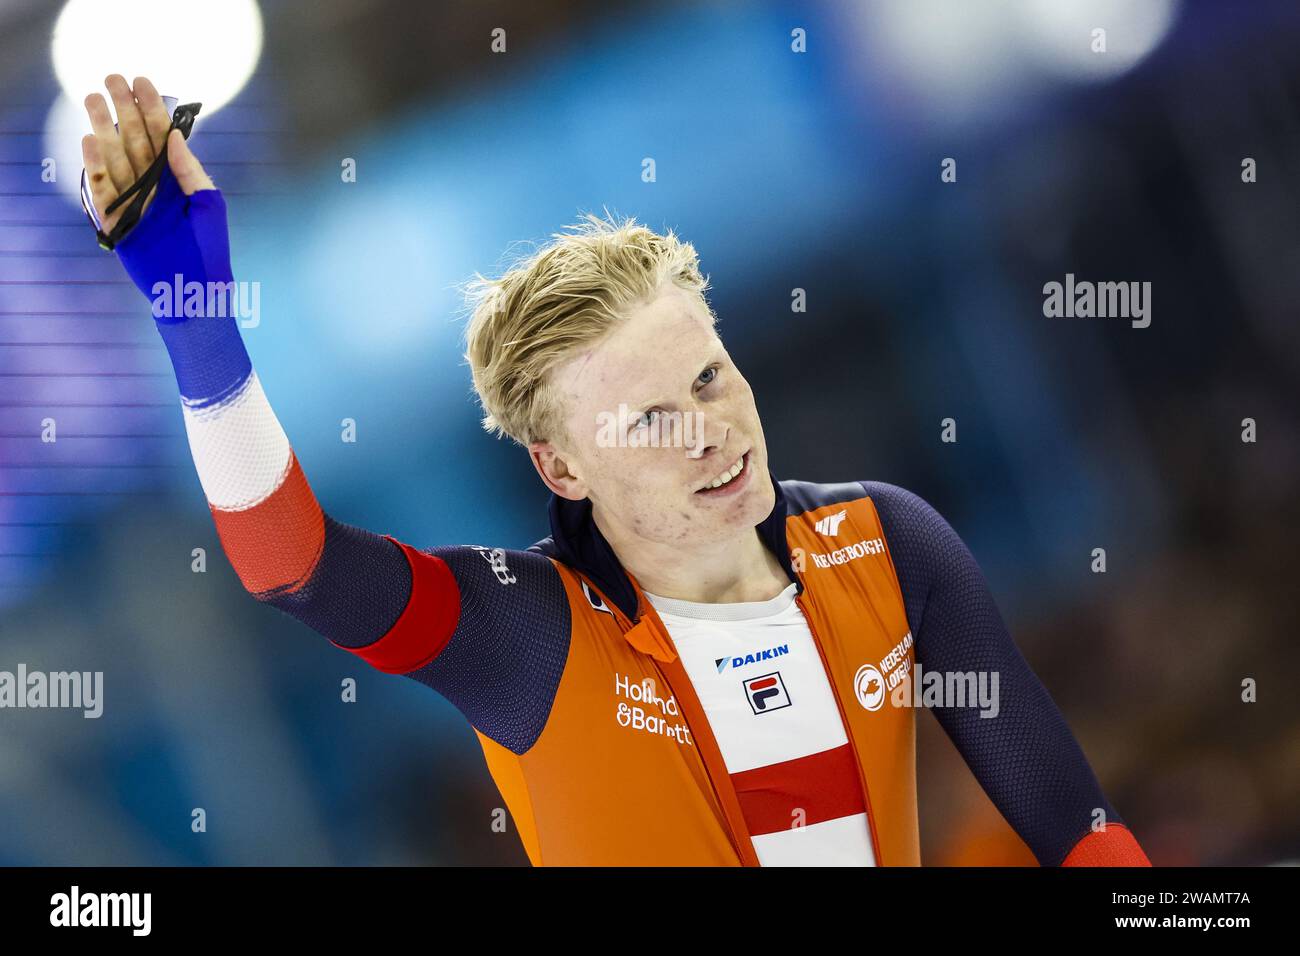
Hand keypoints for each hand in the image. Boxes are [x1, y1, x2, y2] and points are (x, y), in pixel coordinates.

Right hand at [80, 74, 214, 235]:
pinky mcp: (117, 221)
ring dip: (103, 129)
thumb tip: (176, 136)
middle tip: (111, 79)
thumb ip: (190, 170)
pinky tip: (90, 141)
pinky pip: (103, 190)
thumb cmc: (210, 249)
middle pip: (134, 141)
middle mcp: (153, 186)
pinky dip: (95, 167)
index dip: (151, 109)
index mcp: (176, 179)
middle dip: (123, 110)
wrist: (196, 289)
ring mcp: (134, 201)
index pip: (161, 137)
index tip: (142, 82)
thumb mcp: (208, 204)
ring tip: (92, 100)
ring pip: (114, 159)